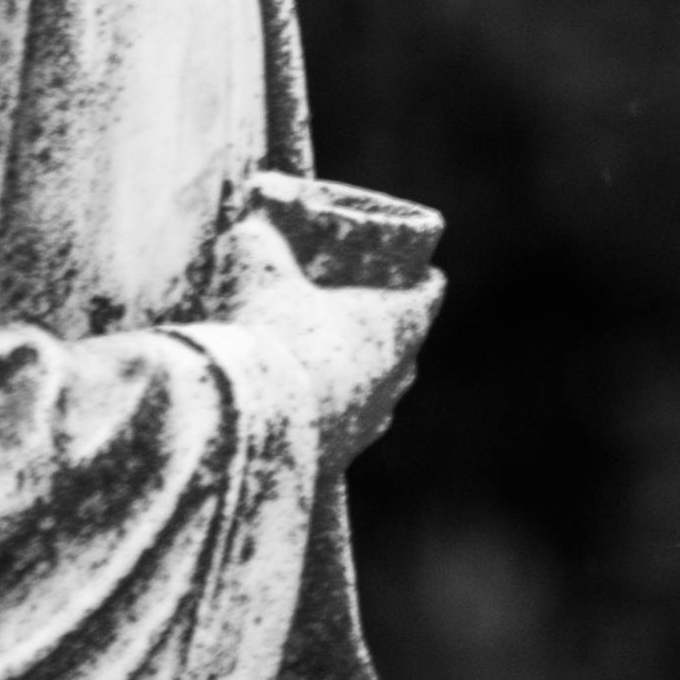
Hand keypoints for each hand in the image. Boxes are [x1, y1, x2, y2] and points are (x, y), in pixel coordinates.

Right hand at [207, 211, 440, 468]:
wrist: (249, 420)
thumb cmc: (268, 333)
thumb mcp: (258, 269)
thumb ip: (260, 241)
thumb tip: (252, 223)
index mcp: (396, 322)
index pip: (430, 292)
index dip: (423, 279)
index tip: (417, 271)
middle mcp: (396, 374)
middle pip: (410, 345)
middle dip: (393, 329)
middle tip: (366, 312)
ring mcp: (373, 420)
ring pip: (386, 392)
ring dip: (368, 376)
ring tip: (337, 362)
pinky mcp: (343, 455)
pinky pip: (353, 431)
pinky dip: (338, 416)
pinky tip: (314, 413)